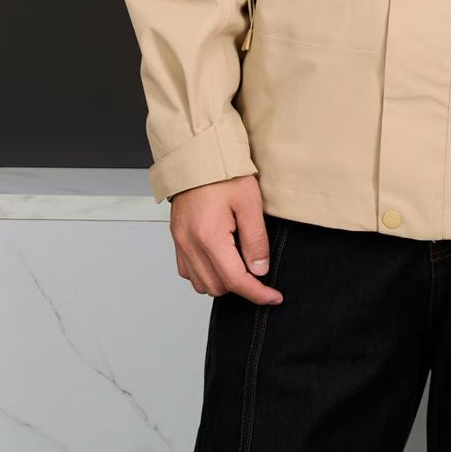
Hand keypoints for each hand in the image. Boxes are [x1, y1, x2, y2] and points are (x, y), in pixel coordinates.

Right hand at [169, 175, 283, 305]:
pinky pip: (189, 271)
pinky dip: (205, 274)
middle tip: (258, 270)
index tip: (273, 297)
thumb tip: (259, 270)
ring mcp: (180, 242)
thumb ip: (256, 240)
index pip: (235, 280)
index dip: (257, 293)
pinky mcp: (177, 238)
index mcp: (209, 235)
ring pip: (201, 283)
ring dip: (223, 282)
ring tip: (240, 263)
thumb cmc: (223, 172)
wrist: (198, 154)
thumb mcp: (250, 202)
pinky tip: (220, 259)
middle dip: (241, 285)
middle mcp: (190, 243)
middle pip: (217, 286)